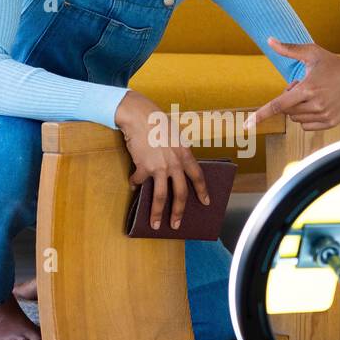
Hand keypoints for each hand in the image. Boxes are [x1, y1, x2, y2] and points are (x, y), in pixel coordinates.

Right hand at [115, 91, 209, 229]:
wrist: (140, 115)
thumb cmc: (157, 122)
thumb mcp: (176, 136)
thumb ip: (178, 152)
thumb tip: (177, 167)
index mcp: (185, 154)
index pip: (198, 177)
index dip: (203, 191)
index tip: (206, 203)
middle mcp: (175, 163)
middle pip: (180, 194)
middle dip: (178, 212)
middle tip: (176, 224)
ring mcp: (159, 166)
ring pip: (160, 196)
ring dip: (157, 213)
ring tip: (155, 223)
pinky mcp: (143, 167)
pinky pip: (139, 181)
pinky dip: (135, 183)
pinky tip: (133, 184)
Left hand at [252, 39, 339, 129]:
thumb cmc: (331, 63)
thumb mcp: (311, 53)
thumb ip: (288, 49)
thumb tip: (269, 40)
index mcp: (308, 88)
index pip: (278, 105)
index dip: (261, 114)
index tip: (247, 125)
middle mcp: (316, 105)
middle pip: (287, 110)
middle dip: (289, 99)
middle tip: (303, 87)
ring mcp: (324, 115)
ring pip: (295, 119)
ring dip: (297, 109)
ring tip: (313, 94)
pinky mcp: (330, 123)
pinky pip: (306, 126)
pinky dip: (306, 117)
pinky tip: (318, 104)